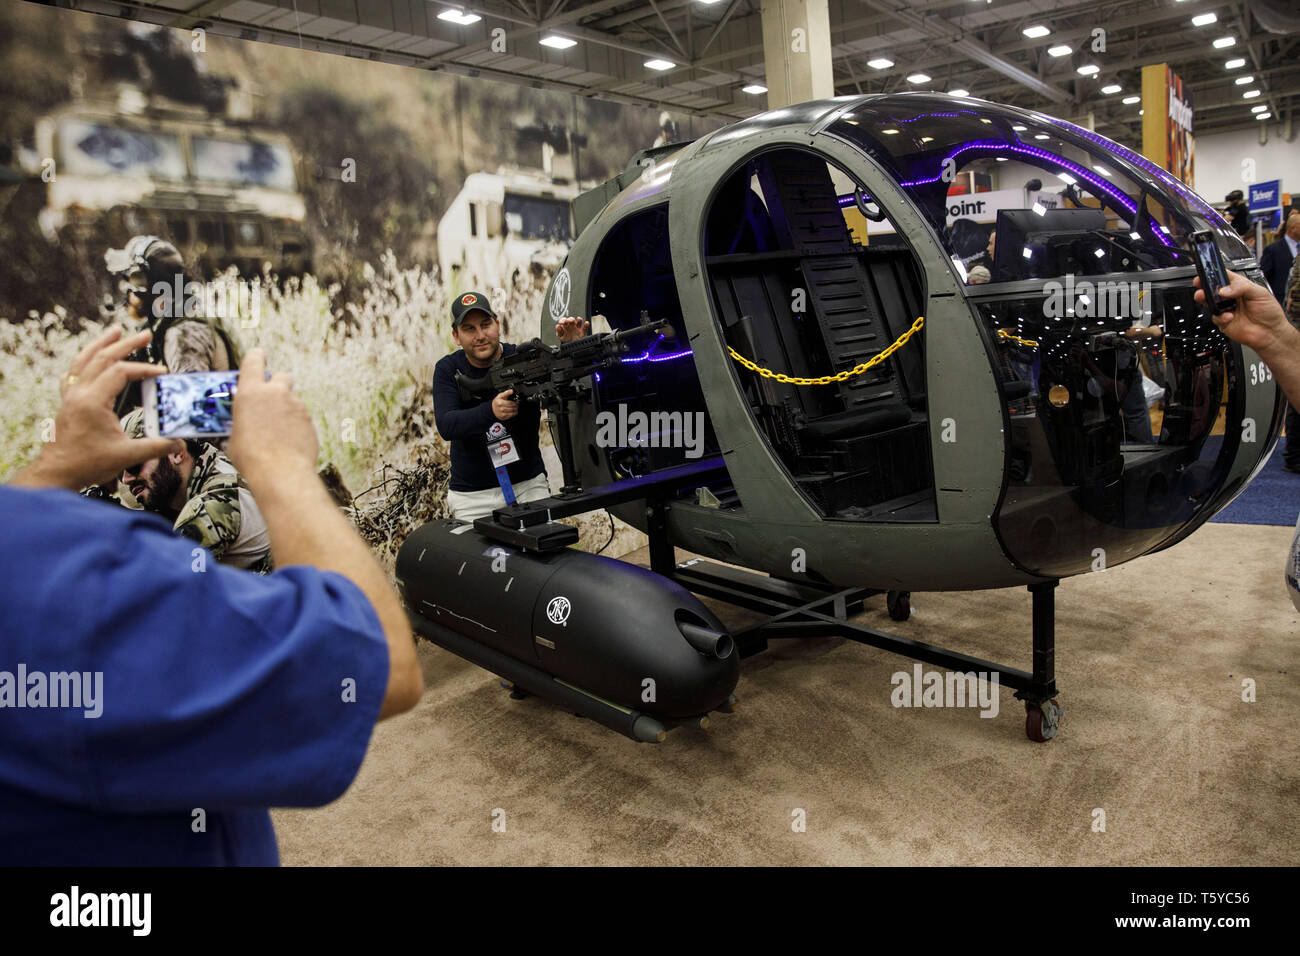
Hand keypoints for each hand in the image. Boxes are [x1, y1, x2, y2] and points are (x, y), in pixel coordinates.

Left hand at [9, 326, 179, 490]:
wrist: (57, 472)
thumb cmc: (87, 464)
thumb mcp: (127, 456)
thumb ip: (156, 446)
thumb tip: (180, 442)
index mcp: (93, 401)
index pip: (121, 373)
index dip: (144, 369)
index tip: (162, 372)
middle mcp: (79, 393)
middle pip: (102, 358)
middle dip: (126, 344)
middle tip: (145, 334)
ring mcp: (70, 396)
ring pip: (84, 360)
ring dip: (101, 344)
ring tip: (116, 331)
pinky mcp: (67, 402)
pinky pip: (73, 373)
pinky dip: (83, 360)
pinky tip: (88, 358)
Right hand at [226, 349, 318, 483]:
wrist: (281, 472)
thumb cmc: (252, 457)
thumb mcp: (235, 436)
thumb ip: (243, 421)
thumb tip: (245, 425)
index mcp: (251, 392)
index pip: (254, 361)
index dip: (256, 357)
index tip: (258, 357)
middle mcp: (276, 393)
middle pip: (282, 376)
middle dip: (277, 385)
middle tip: (270, 400)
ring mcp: (296, 405)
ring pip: (292, 400)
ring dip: (286, 410)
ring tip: (278, 434)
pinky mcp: (309, 420)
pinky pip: (301, 418)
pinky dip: (296, 426)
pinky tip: (289, 443)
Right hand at [491, 389, 518, 420]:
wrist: (492, 409)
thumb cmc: (497, 402)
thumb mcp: (500, 396)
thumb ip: (506, 393)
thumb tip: (512, 390)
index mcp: (500, 403)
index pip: (511, 403)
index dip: (515, 403)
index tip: (516, 402)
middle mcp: (501, 408)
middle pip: (512, 408)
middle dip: (516, 407)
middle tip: (517, 405)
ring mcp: (502, 413)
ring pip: (512, 412)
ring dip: (516, 410)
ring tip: (516, 408)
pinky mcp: (503, 417)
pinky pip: (510, 416)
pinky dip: (513, 414)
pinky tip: (514, 412)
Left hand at [555, 316, 589, 342]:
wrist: (572, 347)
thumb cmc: (566, 341)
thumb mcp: (561, 336)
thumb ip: (559, 331)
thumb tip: (558, 326)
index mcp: (565, 326)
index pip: (564, 320)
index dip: (562, 320)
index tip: (561, 323)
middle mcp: (571, 326)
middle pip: (571, 320)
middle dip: (570, 319)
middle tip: (568, 321)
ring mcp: (577, 328)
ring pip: (579, 322)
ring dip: (579, 320)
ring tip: (579, 319)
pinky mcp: (582, 332)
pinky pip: (585, 327)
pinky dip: (586, 325)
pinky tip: (586, 323)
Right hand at [1195, 270, 1290, 353]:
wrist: (1270, 333)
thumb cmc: (1269, 312)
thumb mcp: (1260, 293)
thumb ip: (1242, 287)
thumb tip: (1224, 290)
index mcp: (1239, 287)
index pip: (1225, 277)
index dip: (1215, 273)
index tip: (1207, 272)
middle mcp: (1231, 298)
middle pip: (1213, 289)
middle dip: (1204, 286)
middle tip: (1200, 284)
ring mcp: (1226, 310)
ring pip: (1209, 303)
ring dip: (1205, 299)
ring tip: (1205, 297)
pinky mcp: (1223, 322)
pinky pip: (1215, 317)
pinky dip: (1220, 317)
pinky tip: (1229, 316)